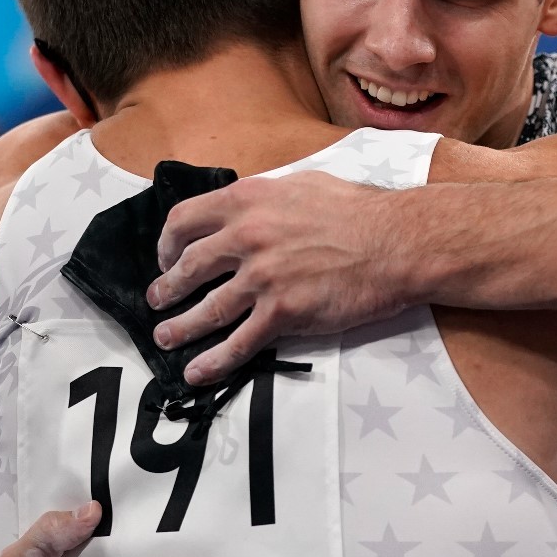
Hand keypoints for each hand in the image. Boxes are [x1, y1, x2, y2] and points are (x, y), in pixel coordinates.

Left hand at [146, 173, 415, 385]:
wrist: (397, 243)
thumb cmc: (360, 211)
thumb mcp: (304, 184)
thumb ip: (267, 197)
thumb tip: (249, 208)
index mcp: (248, 201)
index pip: (184, 220)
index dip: (167, 242)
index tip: (167, 257)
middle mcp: (246, 237)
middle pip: (187, 268)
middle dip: (166, 288)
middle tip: (159, 300)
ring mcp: (262, 277)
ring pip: (206, 310)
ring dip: (180, 328)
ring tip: (166, 337)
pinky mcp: (282, 313)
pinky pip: (238, 343)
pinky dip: (213, 361)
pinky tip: (197, 372)